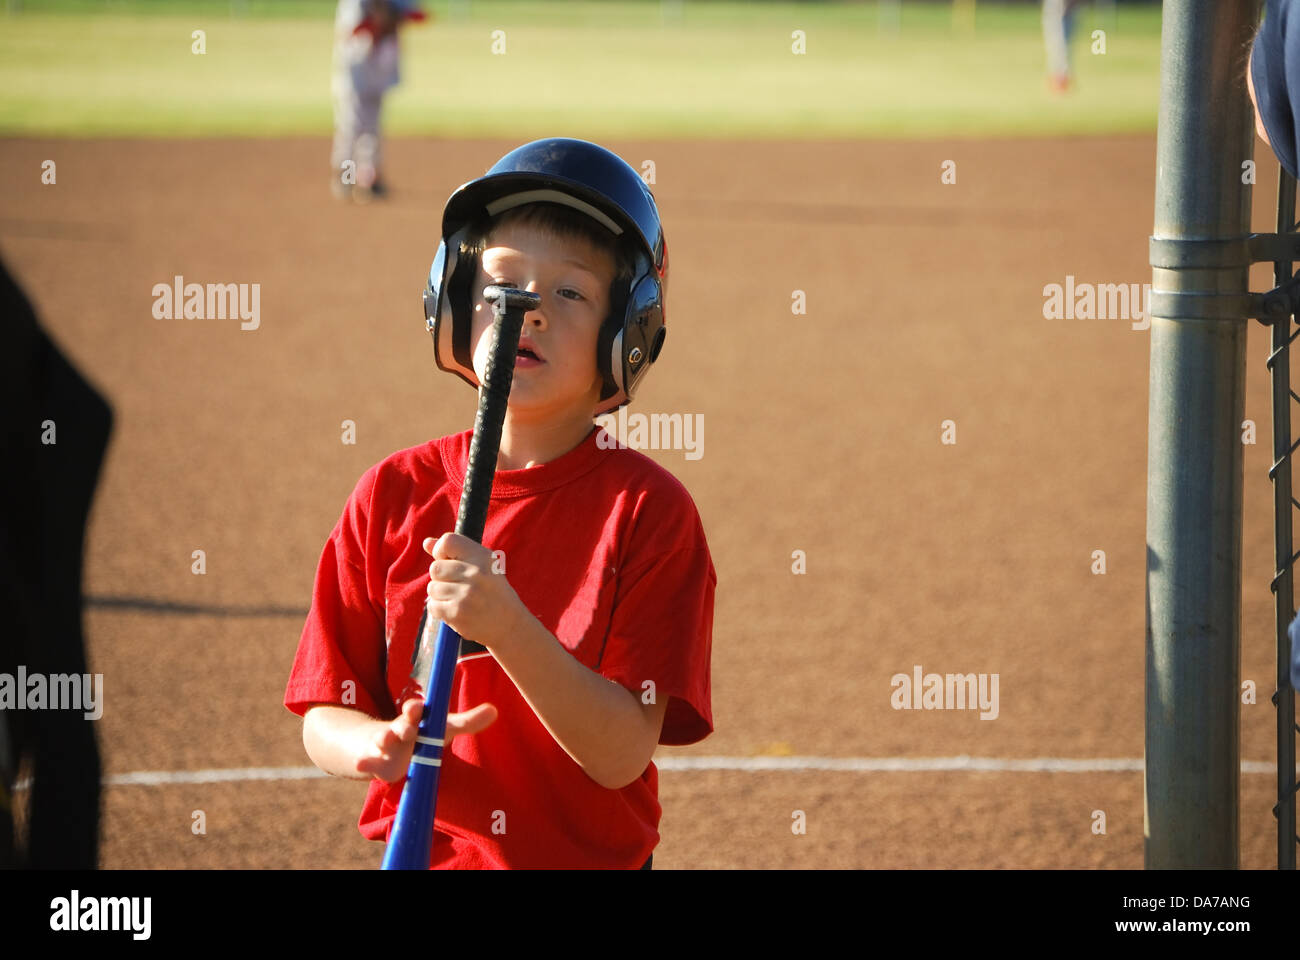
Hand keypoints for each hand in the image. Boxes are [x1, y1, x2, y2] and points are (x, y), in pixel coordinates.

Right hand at [356, 697, 498, 782]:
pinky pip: (367, 761)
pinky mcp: (373, 760)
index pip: (416, 710)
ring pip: (382, 740)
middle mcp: (398, 727)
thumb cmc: (421, 735)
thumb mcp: (443, 729)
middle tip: (408, 728)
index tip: (419, 707)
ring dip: (383, 740)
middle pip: (400, 725)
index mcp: (415, 718)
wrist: (384, 744)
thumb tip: (495, 710)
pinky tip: (360, 765)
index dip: (417, 709)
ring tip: (383, 741)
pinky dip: (364, 763)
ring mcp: (384, 743)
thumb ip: (467, 722)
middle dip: (403, 725)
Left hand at [424, 533, 526, 652]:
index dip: (440, 550)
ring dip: (441, 595)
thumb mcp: (483, 566)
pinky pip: (432, 606)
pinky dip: (441, 610)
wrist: (508, 624)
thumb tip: (427, 543)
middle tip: (458, 585)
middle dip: (441, 577)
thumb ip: (455, 552)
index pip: (448, 541)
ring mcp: (465, 594)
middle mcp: (475, 574)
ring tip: (459, 599)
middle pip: (435, 568)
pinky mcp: (456, 613)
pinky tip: (457, 610)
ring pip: (432, 588)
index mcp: (483, 557)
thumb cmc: (492, 591)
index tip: (447, 560)